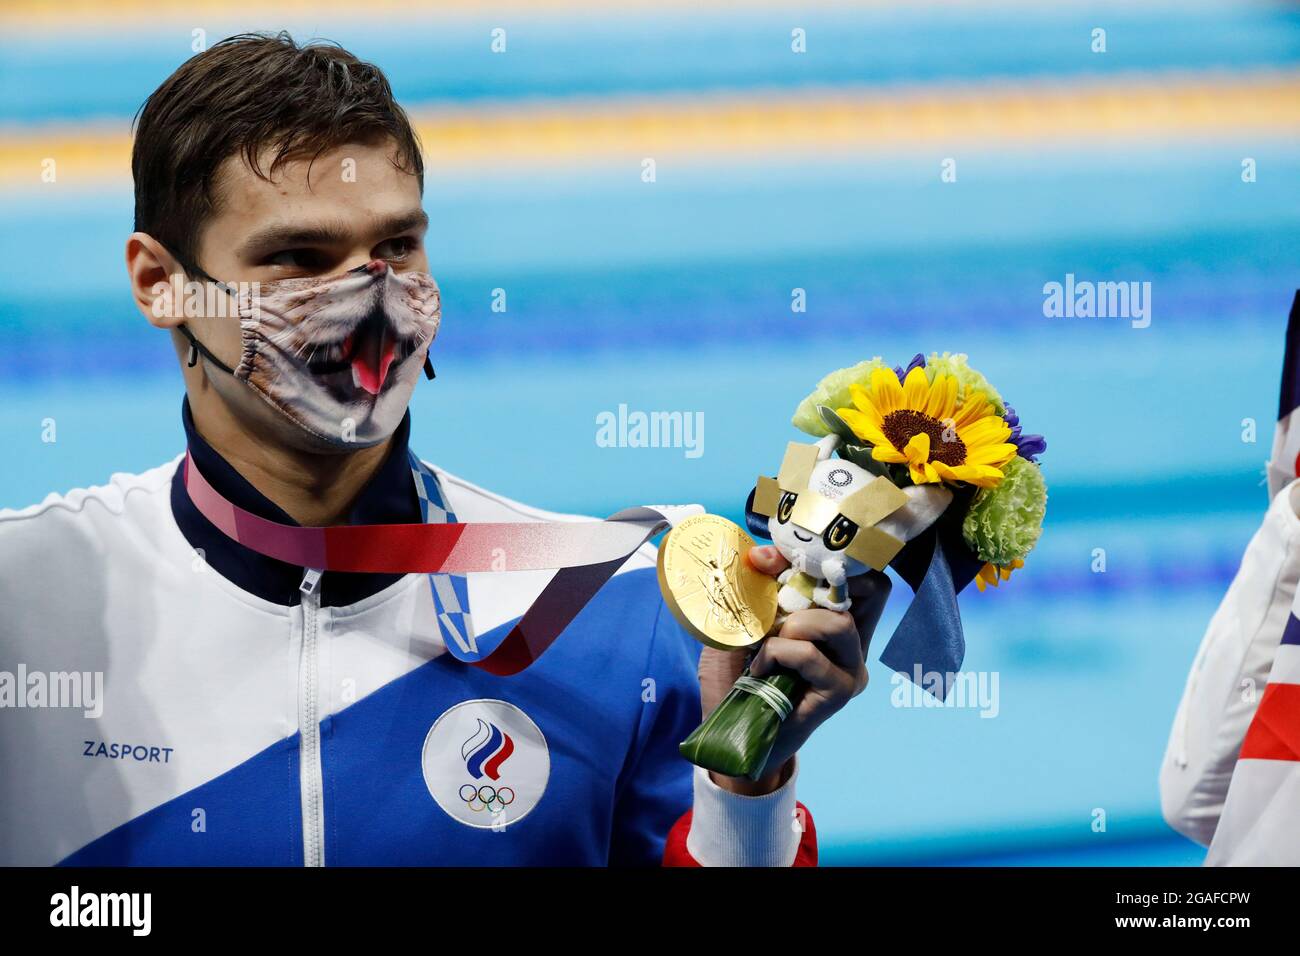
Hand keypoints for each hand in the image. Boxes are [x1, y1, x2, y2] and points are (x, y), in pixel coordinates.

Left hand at [698, 544, 891, 794]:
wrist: (735, 732)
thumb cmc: (742, 674)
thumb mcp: (747, 621)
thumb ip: (759, 586)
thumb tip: (760, 555)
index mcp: (840, 623)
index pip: (870, 583)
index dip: (845, 564)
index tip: (796, 564)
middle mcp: (856, 645)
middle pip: (869, 593)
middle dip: (813, 591)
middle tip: (779, 612)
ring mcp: (852, 670)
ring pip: (839, 623)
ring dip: (793, 626)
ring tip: (769, 645)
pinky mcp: (839, 693)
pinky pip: (810, 656)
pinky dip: (778, 653)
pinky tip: (762, 669)